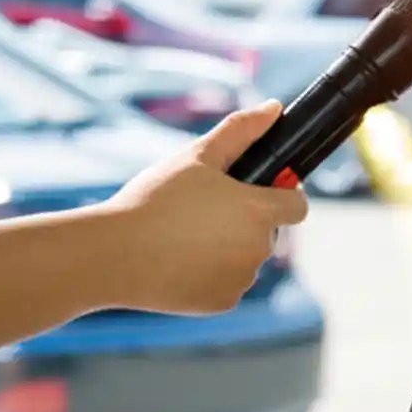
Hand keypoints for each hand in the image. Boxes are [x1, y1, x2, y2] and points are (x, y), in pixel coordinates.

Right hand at [102, 100, 307, 313]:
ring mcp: (243, 279)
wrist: (113, 255)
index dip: (283, 194)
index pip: (298, 205)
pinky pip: (229, 283)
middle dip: (247, 220)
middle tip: (204, 210)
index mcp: (258, 212)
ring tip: (186, 235)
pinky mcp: (225, 302)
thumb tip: (275, 109)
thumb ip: (241, 132)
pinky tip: (181, 261)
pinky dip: (213, 274)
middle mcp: (259, 249)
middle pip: (269, 232)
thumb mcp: (196, 157)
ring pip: (247, 258)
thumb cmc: (153, 200)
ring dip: (230, 248)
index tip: (259, 189)